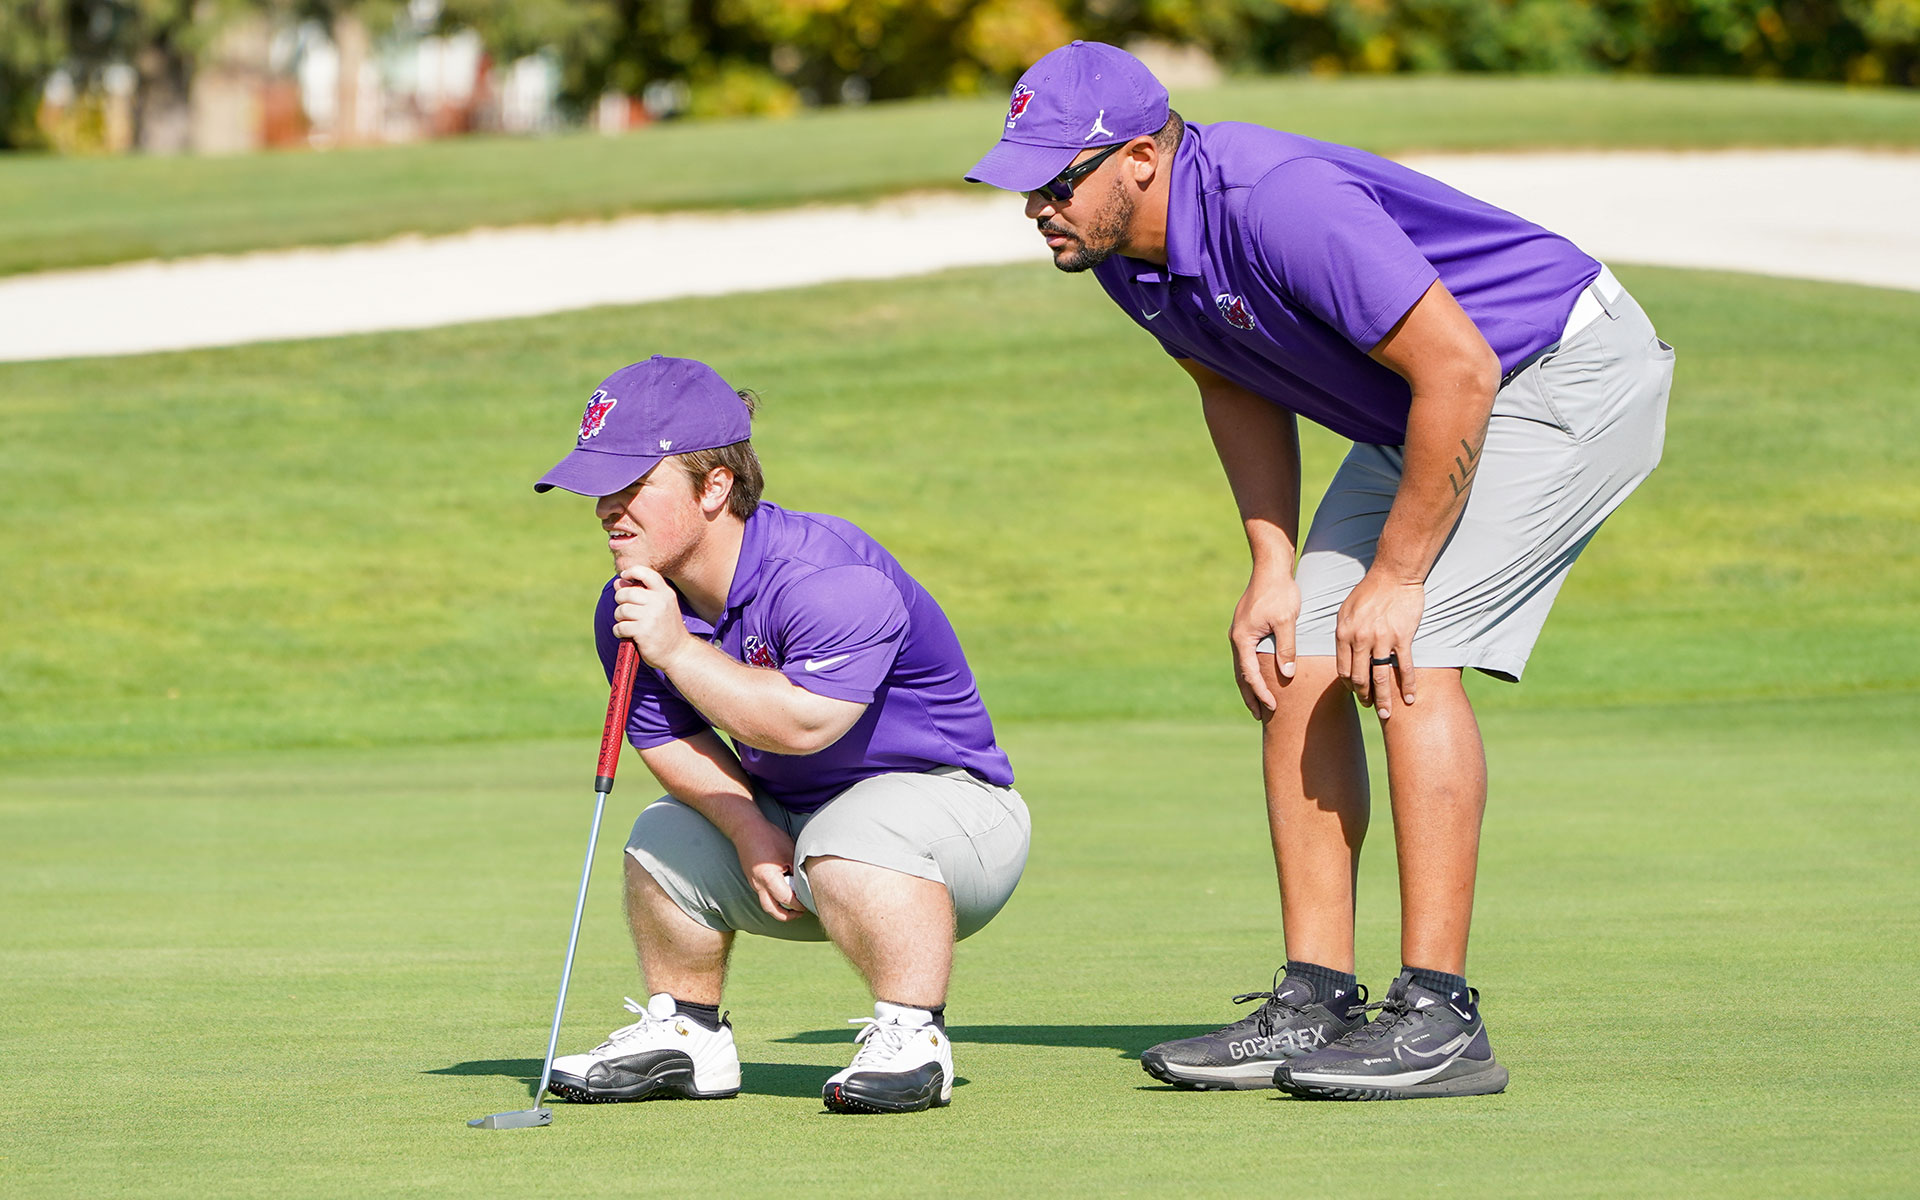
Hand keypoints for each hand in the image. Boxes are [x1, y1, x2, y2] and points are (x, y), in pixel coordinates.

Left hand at [612, 565, 689, 668]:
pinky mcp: (643, 632)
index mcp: (665, 593)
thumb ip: (641, 593)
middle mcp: (659, 602)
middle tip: (625, 610)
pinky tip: (626, 634)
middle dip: (620, 600)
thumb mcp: (660, 607)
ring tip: (626, 623)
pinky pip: (620, 626)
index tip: (624, 577)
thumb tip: (619, 582)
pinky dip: (619, 631)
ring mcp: (651, 617)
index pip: (645, 573)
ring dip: (619, 617)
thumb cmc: (666, 629)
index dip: (631, 572)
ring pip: (621, 610)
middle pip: (627, 592)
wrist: (679, 652)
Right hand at [730, 816, 806, 921]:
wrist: (746, 829)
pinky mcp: (752, 880)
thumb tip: (806, 884)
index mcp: (768, 878)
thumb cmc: (769, 837)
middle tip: (802, 912)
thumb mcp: (789, 852)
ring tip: (794, 906)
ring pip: (767, 905)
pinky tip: (784, 893)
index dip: (800, 904)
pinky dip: (774, 900)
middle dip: (789, 915)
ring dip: (780, 909)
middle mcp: (758, 884)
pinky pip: (763, 896)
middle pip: (773, 911)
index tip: (809, 903)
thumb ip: (797, 870)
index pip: (787, 900)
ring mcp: (753, 883)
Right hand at [1230, 568, 1300, 717]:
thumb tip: (1287, 674)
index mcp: (1243, 638)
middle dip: (1249, 695)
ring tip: (1258, 702)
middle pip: (1240, 674)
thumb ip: (1286, 647)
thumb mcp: (1287, 620)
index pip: (1250, 674)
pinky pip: (1246, 655)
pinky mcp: (1246, 627)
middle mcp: (1236, 637)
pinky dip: (1251, 670)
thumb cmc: (1280, 591)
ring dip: (1249, 684)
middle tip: (1259, 715)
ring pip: (1241, 666)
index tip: (1273, 707)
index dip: (1261, 692)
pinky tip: (1260, 675)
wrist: (1271, 567)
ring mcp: (1239, 632)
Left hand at [1335, 570, 1422, 718]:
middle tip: (1370, 707)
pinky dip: (1407, 685)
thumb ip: (1344, 633)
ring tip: (1386, 714)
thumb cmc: (1369, 591)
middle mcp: (1360, 639)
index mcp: (1344, 633)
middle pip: (1359, 677)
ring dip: (1383, 699)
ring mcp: (1382, 639)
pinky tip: (1410, 698)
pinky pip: (1404, 667)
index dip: (1348, 685)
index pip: (1343, 669)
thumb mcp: (1346, 610)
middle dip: (1364, 696)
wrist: (1393, 575)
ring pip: (1380, 677)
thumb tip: (1343, 653)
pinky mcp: (1402, 638)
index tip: (1355, 693)